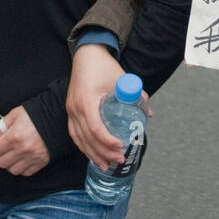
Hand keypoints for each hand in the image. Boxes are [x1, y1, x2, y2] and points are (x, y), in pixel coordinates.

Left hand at [0, 106, 49, 175]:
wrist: (57, 116)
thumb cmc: (35, 114)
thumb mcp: (14, 115)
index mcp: (14, 136)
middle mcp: (23, 149)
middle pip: (0, 163)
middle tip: (2, 150)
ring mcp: (33, 157)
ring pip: (12, 170)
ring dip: (10, 164)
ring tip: (13, 154)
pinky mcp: (42, 161)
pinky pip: (26, 173)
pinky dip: (22, 168)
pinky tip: (23, 159)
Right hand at [66, 44, 135, 168]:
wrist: (87, 53)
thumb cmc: (104, 66)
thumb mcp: (123, 80)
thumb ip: (138, 96)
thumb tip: (149, 114)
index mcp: (87, 100)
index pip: (96, 128)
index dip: (108, 141)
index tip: (121, 147)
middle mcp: (75, 107)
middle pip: (87, 137)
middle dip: (103, 152)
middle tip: (119, 160)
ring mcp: (70, 109)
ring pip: (78, 138)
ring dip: (92, 153)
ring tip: (106, 165)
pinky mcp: (70, 110)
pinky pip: (74, 133)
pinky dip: (83, 145)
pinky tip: (93, 153)